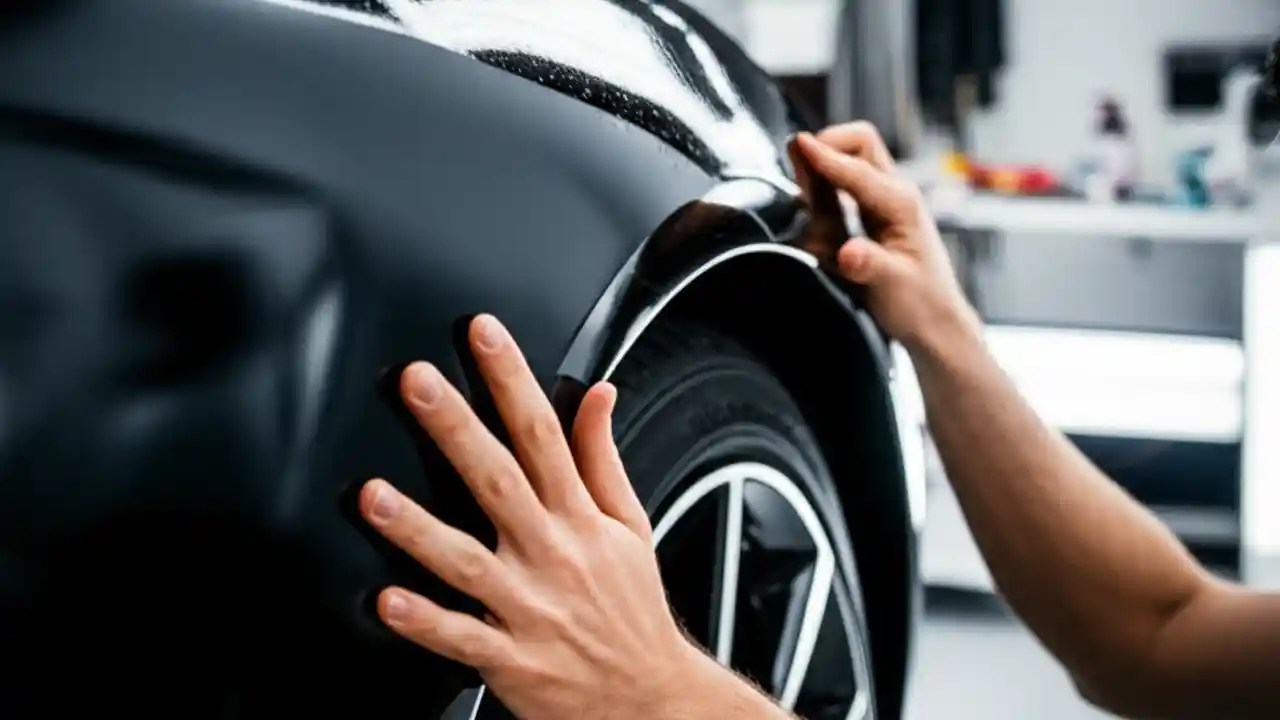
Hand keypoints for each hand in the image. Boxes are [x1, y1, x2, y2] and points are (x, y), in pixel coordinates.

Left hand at [358, 315, 785, 718]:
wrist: (650, 699)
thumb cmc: (633, 610)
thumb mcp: (631, 525)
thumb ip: (604, 457)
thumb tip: (598, 394)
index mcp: (579, 518)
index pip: (543, 432)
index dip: (511, 377)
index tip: (483, 334)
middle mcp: (551, 554)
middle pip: (499, 480)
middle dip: (457, 428)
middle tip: (418, 384)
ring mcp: (528, 607)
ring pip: (466, 561)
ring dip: (418, 528)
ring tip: (374, 496)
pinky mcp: (510, 659)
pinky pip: (460, 639)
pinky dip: (426, 622)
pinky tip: (389, 601)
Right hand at [792, 124, 981, 352]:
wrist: (936, 322)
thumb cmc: (919, 303)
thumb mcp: (892, 286)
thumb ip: (868, 265)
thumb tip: (846, 252)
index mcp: (901, 205)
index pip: (856, 169)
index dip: (824, 157)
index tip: (797, 145)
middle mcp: (895, 194)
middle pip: (860, 143)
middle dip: (828, 143)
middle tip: (796, 161)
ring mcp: (885, 201)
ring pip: (852, 159)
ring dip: (824, 163)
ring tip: (801, 186)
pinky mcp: (874, 213)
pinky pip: (846, 183)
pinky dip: (825, 183)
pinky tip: (812, 205)